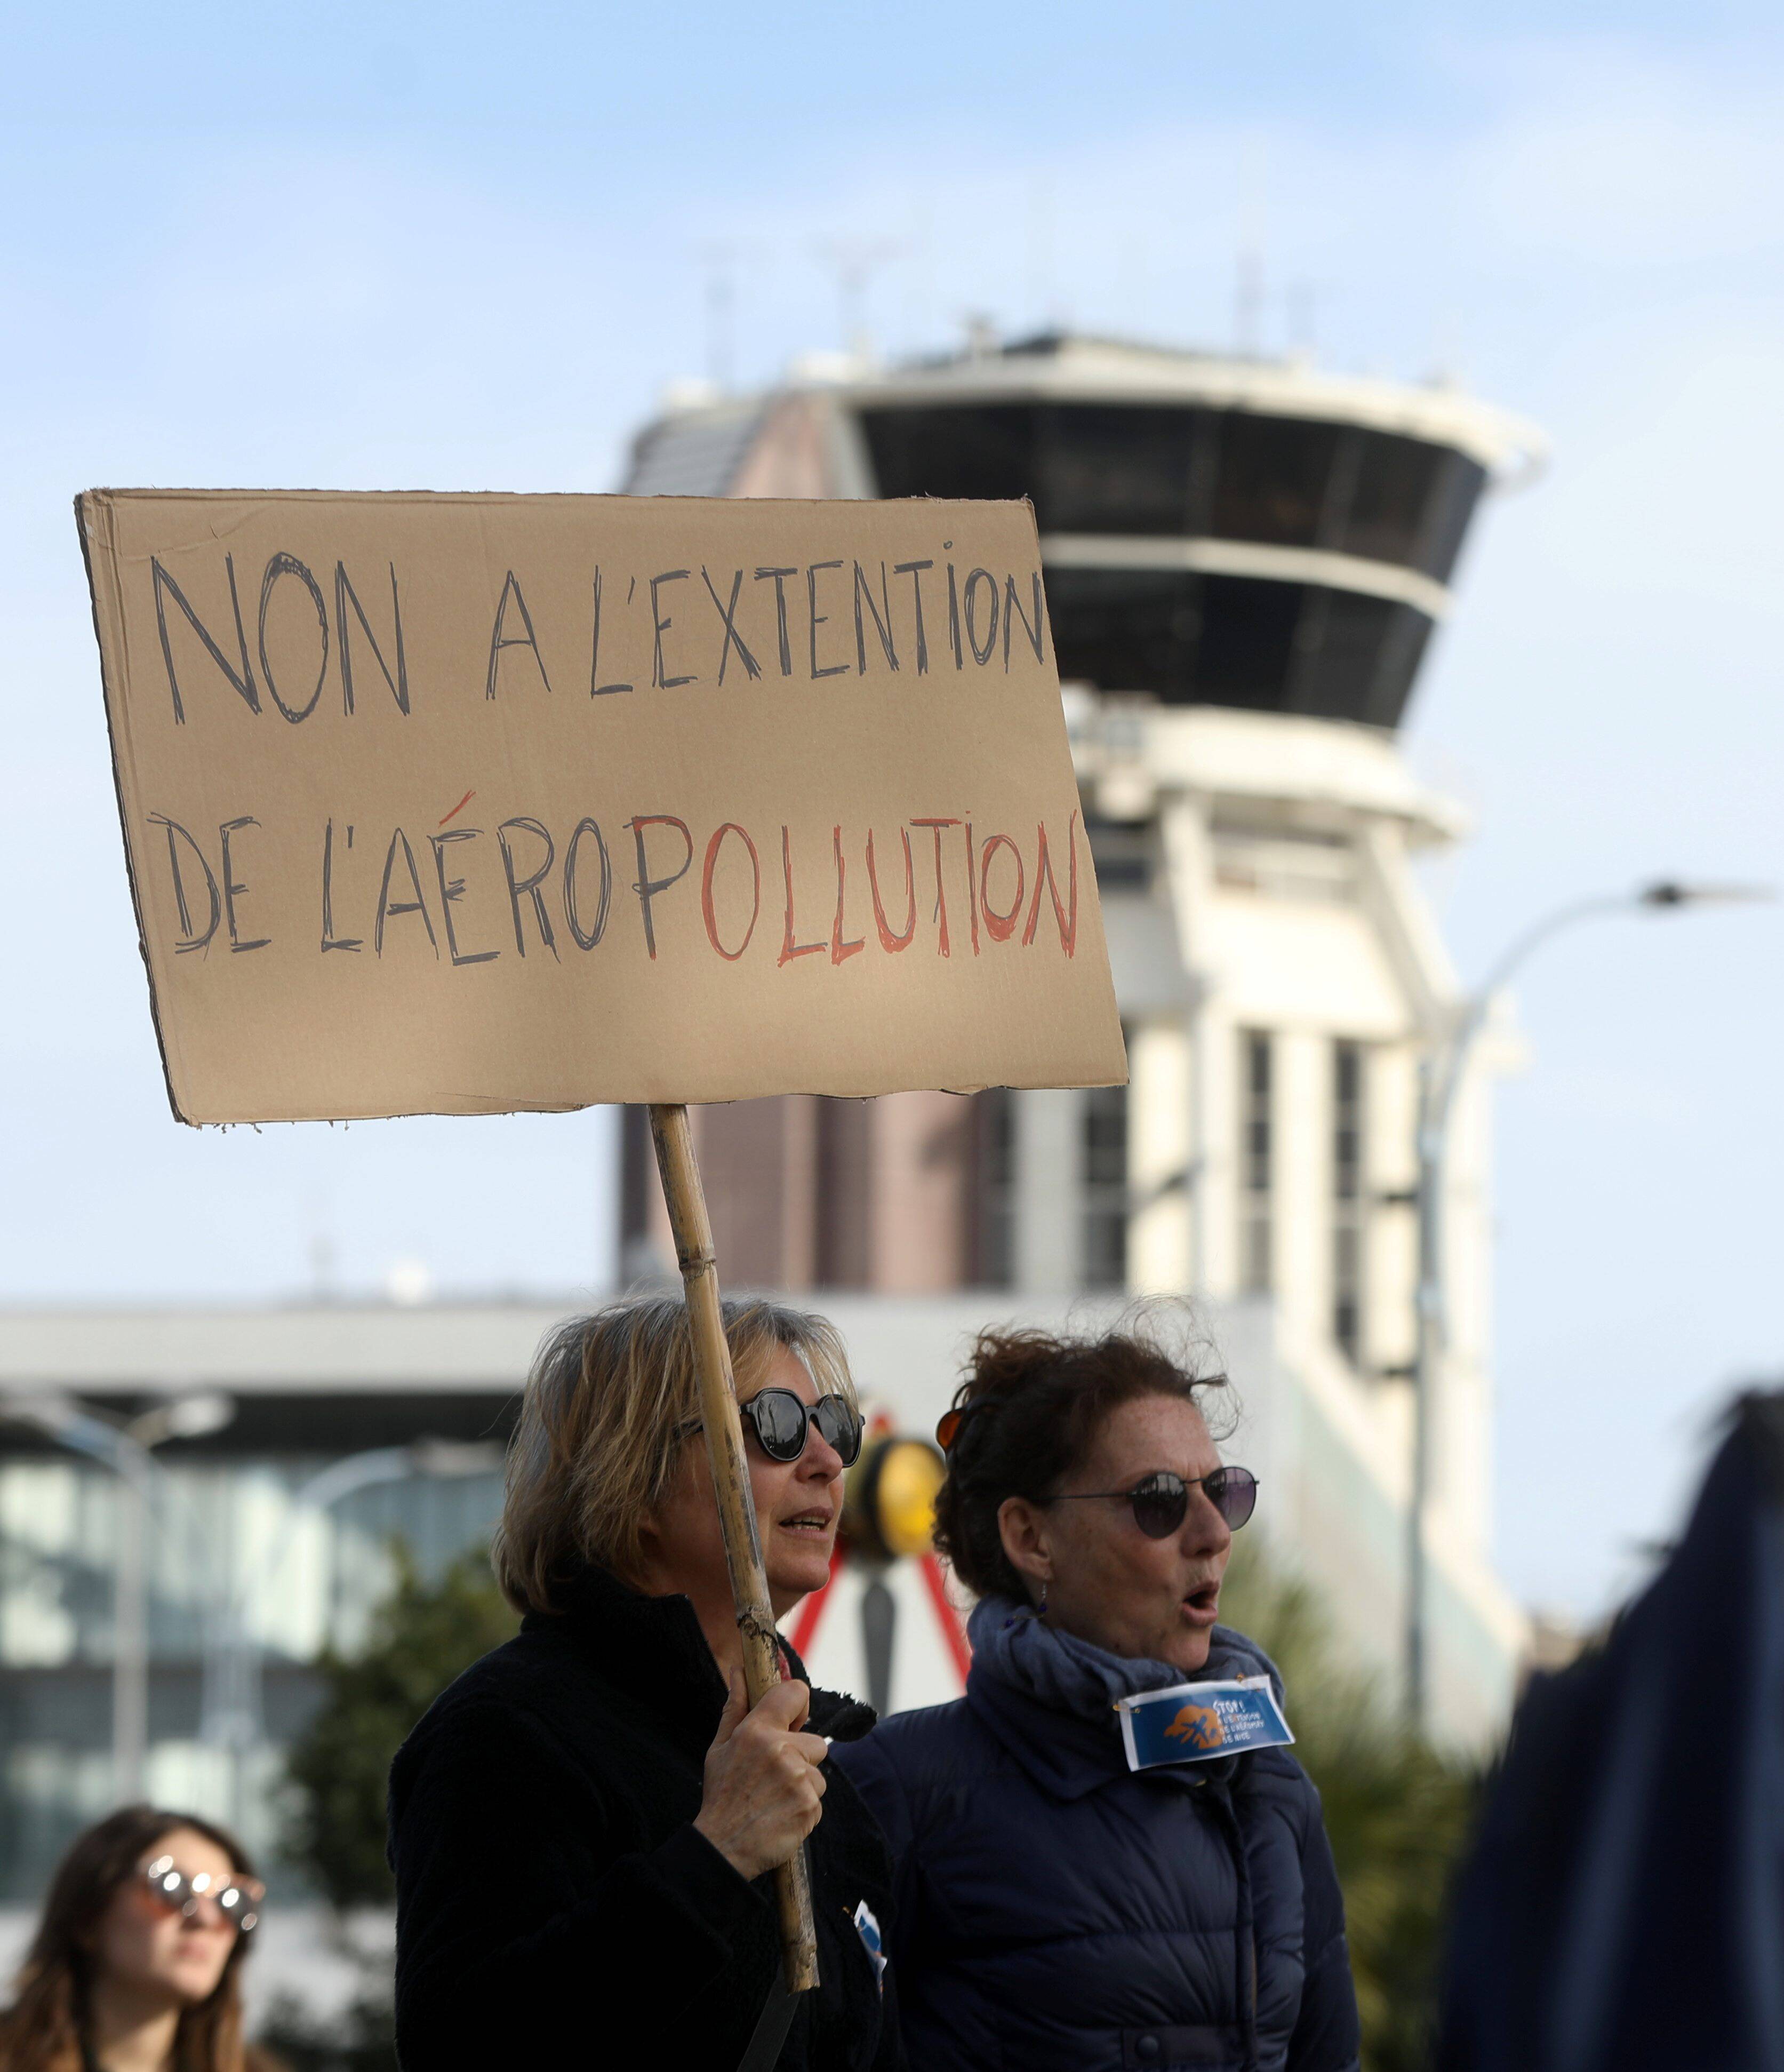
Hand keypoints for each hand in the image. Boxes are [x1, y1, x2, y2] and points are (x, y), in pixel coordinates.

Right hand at [693, 1672, 828, 1882]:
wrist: (722, 1847)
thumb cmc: (721, 1794)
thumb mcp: (720, 1747)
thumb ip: (735, 1706)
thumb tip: (739, 1670)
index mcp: (757, 1730)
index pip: (796, 1692)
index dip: (798, 1705)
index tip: (791, 1720)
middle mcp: (781, 1750)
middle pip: (816, 1740)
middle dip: (800, 1757)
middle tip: (772, 1776)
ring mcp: (798, 1780)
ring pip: (817, 1773)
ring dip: (802, 1785)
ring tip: (773, 1799)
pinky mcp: (809, 1807)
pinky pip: (817, 1800)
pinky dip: (803, 1808)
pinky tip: (780, 1815)